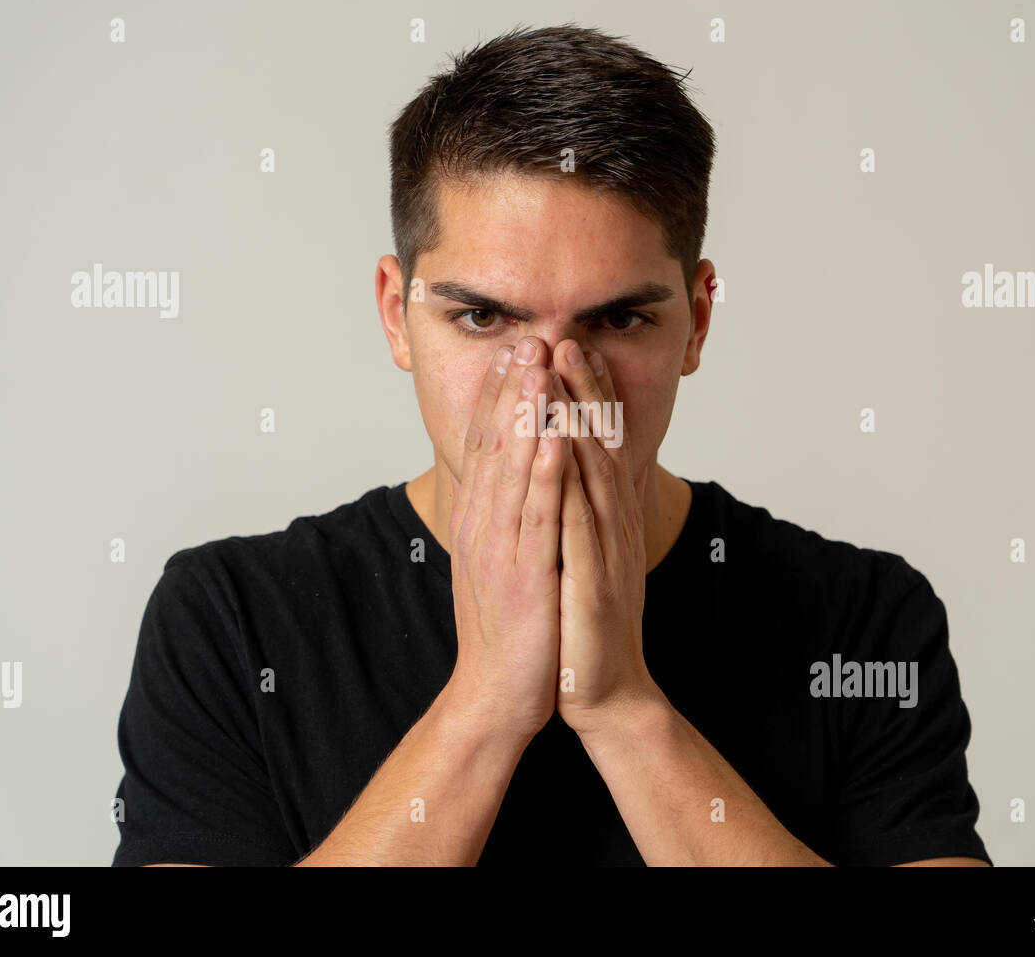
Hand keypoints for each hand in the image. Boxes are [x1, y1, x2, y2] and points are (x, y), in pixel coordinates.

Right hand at [446, 336, 567, 742]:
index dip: (500, 397)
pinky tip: (553, 438)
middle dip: (512, 391)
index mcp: (481, 521)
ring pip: (513, 471)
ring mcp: (501, 549)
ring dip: (526, 417)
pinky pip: (536, 517)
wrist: (497, 694)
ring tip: (539, 369)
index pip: (487, 447)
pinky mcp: (524, 575)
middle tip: (526, 340)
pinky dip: (543, 474)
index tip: (514, 352)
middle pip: (495, 447)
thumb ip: (504, 517)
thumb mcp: (500, 561)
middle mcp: (484, 527)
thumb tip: (513, 478)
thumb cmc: (509, 628)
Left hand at [548, 340, 659, 734]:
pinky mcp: (594, 581)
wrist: (604, 688)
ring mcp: (606, 552)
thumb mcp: (593, 555)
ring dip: (576, 419)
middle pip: (599, 446)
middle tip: (565, 339)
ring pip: (592, 473)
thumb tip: (582, 471)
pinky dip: (569, 479)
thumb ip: (591, 513)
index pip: (598, 444)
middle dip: (582, 391)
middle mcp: (613, 526)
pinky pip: (580, 522)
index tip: (568, 347)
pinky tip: (557, 445)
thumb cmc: (590, 621)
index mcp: (609, 519)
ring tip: (560, 374)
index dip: (586, 394)